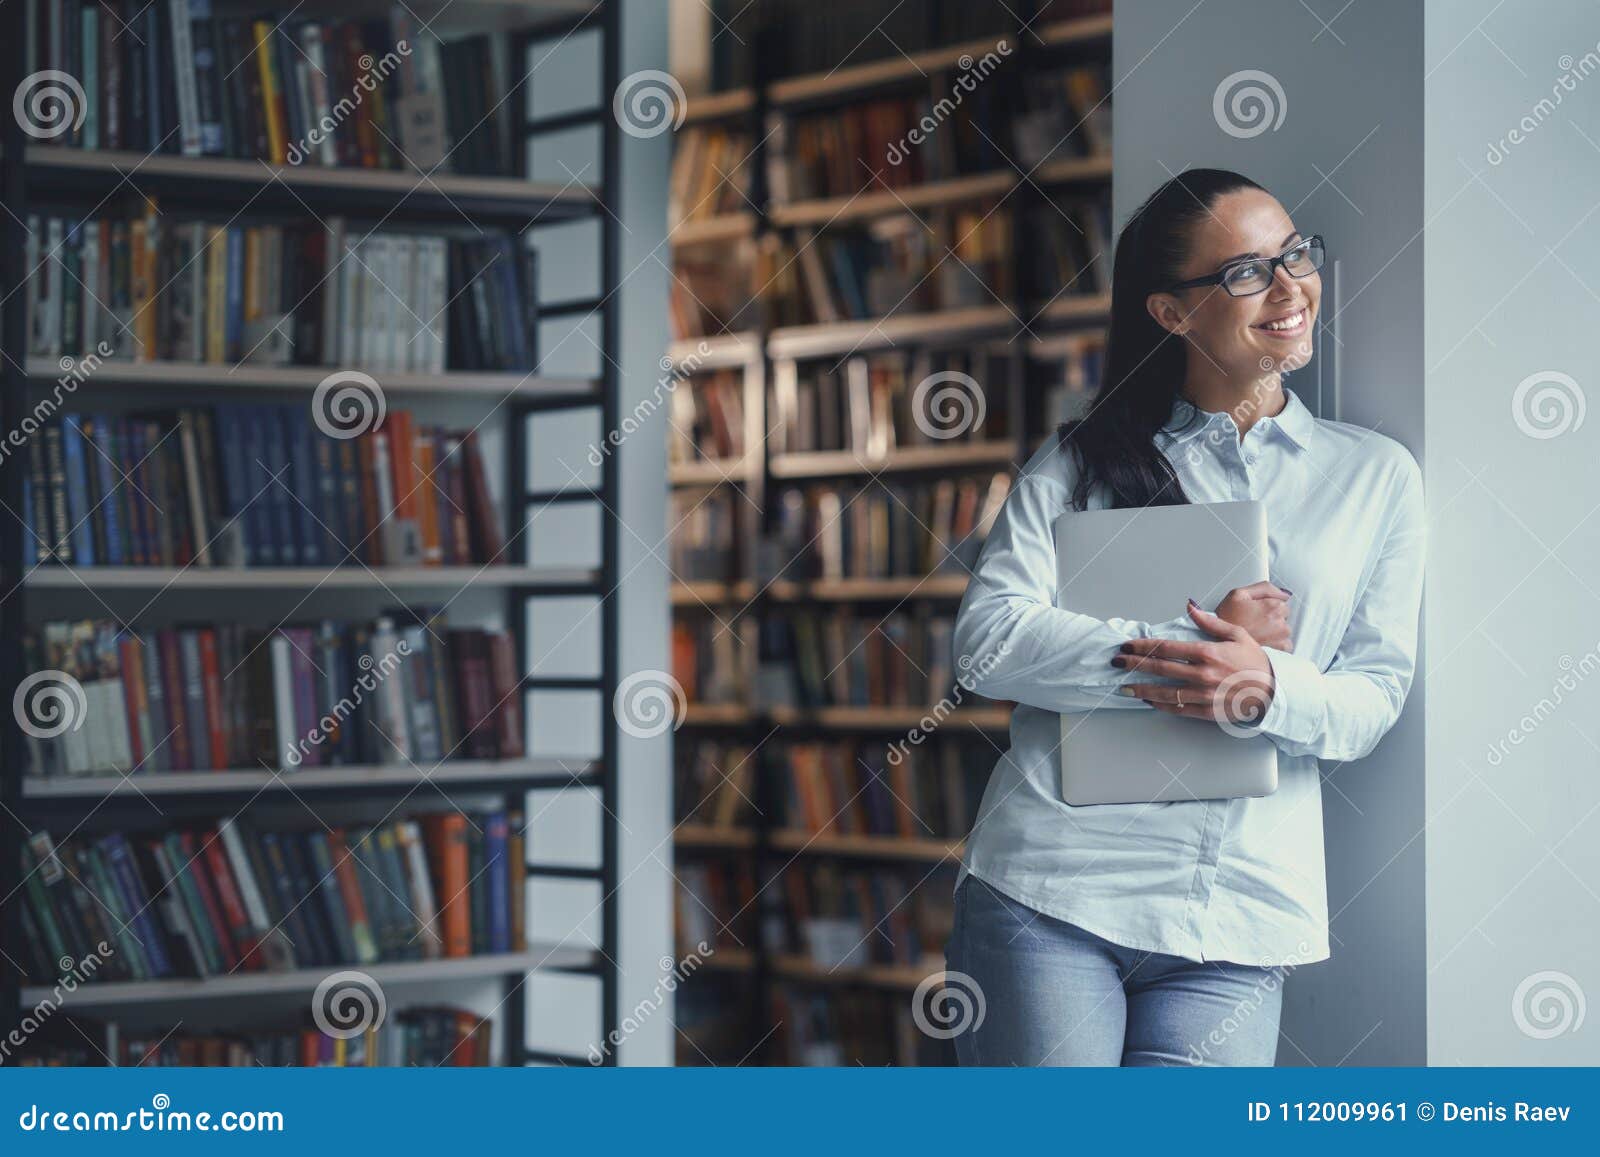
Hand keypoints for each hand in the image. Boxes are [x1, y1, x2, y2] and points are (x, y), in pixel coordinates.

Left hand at [1110, 601, 1276, 724]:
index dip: (1142, 647)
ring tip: (1123, 687)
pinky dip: (1161, 705)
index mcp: (1207, 652)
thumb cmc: (1255, 660)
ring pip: (1164, 691)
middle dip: (1133, 665)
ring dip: (1141, 689)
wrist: (1274, 690)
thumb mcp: (1236, 633)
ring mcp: (1203, 694)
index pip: (1165, 648)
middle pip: (1159, 668)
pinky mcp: (1207, 711)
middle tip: (1116, 663)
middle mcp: (1202, 673)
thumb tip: (1189, 605)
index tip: (1127, 646)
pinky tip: (1149, 702)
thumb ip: (1209, 621)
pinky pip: (1178, 709)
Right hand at [1215, 581, 1292, 651]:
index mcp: (1273, 607)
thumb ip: (1264, 588)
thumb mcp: (1239, 594)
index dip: (1266, 604)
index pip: (1282, 601)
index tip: (1255, 610)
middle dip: (1271, 617)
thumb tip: (1284, 593)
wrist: (1219, 644)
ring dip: (1274, 630)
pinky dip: (1275, 644)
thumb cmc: (1226, 620)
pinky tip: (1261, 642)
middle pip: (1284, 616)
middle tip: (1253, 621)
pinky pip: (1285, 645)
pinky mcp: (1279, 652)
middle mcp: (1281, 623)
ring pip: (1284, 630)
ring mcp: (1281, 639)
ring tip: (1256, 632)